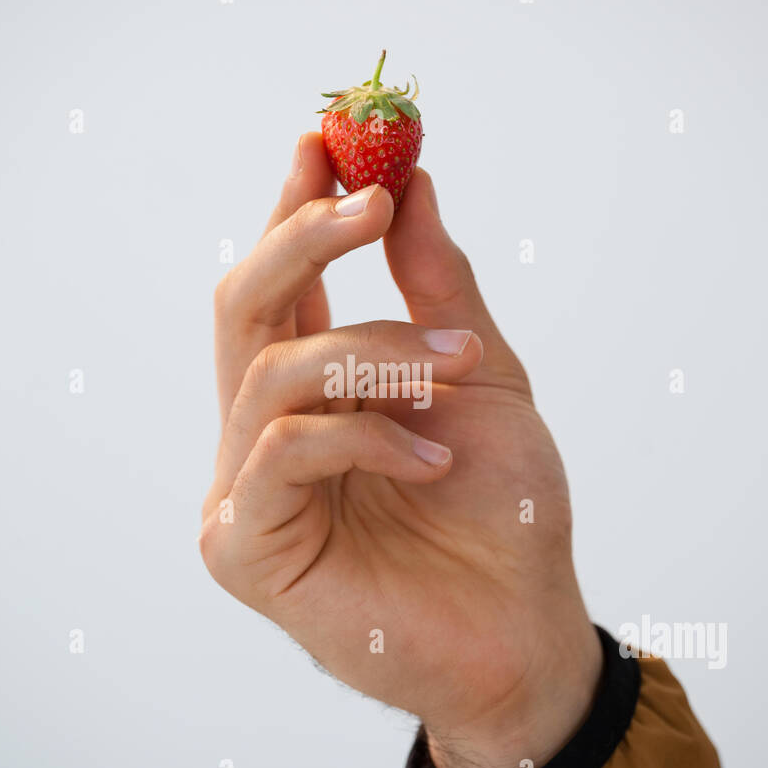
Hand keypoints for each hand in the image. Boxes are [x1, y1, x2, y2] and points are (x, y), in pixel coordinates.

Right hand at [200, 134, 601, 767]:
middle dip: (304, 240)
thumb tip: (412, 181)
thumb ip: (438, 288)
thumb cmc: (506, 511)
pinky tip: (433, 462)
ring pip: (270, 372)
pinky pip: (284, 451)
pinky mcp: (244, 547)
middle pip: (242, 307)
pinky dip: (368, 439)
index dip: (294, 209)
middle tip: (370, 201)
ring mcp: (246, 489)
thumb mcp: (481, 377)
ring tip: (455, 369)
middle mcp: (267, 431)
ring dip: (375, 352)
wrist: (525, 630)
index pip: (283, 284)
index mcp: (316, 390)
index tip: (327, 138)